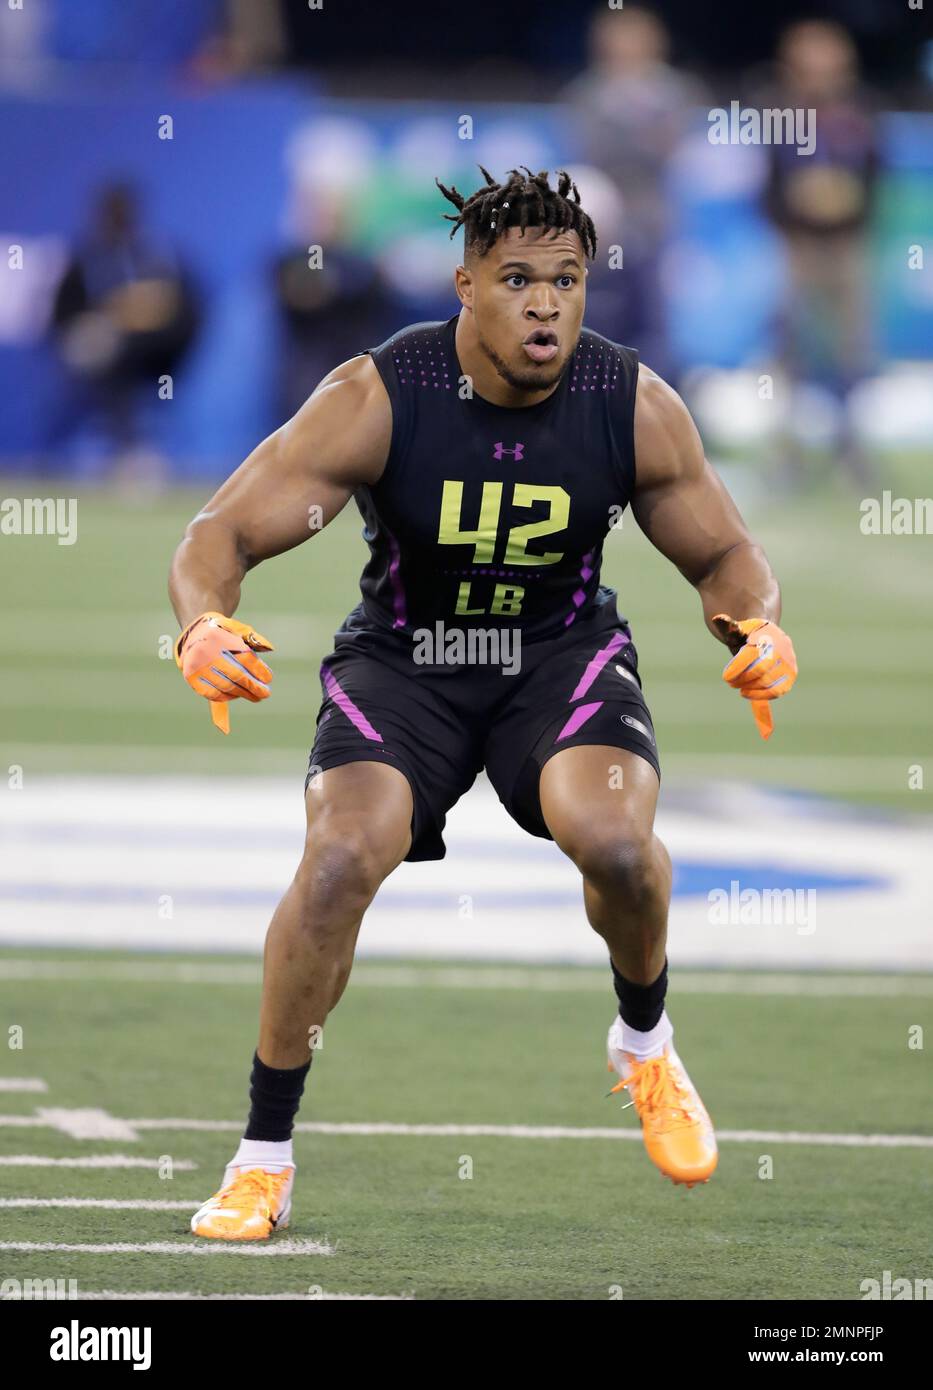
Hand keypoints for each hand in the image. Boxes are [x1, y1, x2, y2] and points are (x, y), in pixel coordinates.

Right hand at [174, 611, 273, 734]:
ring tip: (255, 697)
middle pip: (236, 675)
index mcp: (219, 636)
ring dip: (242, 694)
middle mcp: (206, 652)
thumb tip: (269, 648)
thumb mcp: (236, 628)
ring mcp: (197, 666)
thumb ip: (253, 637)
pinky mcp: (191, 677)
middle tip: (265, 694)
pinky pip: (211, 693)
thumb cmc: (221, 630)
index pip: (244, 658)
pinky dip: (226, 696)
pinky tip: (236, 695)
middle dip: (253, 687)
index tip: (268, 679)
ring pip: (225, 686)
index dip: (258, 670)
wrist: (192, 630)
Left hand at [711, 614, 796, 740]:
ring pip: (774, 685)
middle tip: (732, 682)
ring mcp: (789, 664)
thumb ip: (729, 626)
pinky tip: (754, 708)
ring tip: (742, 690)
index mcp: (769, 637)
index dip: (739, 668)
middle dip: (745, 680)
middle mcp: (783, 650)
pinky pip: (779, 692)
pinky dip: (765, 700)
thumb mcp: (737, 627)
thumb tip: (719, 619)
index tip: (726, 676)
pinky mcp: (789, 676)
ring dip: (755, 691)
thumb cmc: (747, 630)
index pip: (754, 657)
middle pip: (764, 672)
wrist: (767, 631)